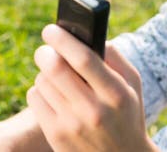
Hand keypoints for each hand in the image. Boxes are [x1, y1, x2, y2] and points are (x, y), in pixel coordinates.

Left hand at [27, 24, 157, 151]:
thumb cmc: (126, 113)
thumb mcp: (132, 84)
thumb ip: (115, 56)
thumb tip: (88, 35)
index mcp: (115, 94)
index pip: (84, 60)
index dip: (63, 40)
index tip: (51, 29)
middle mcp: (93, 111)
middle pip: (55, 70)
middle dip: (45, 52)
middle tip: (46, 48)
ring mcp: (71, 126)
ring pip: (42, 82)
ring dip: (45, 72)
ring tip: (57, 75)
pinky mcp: (55, 136)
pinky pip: (34, 98)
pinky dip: (39, 89)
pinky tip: (54, 93)